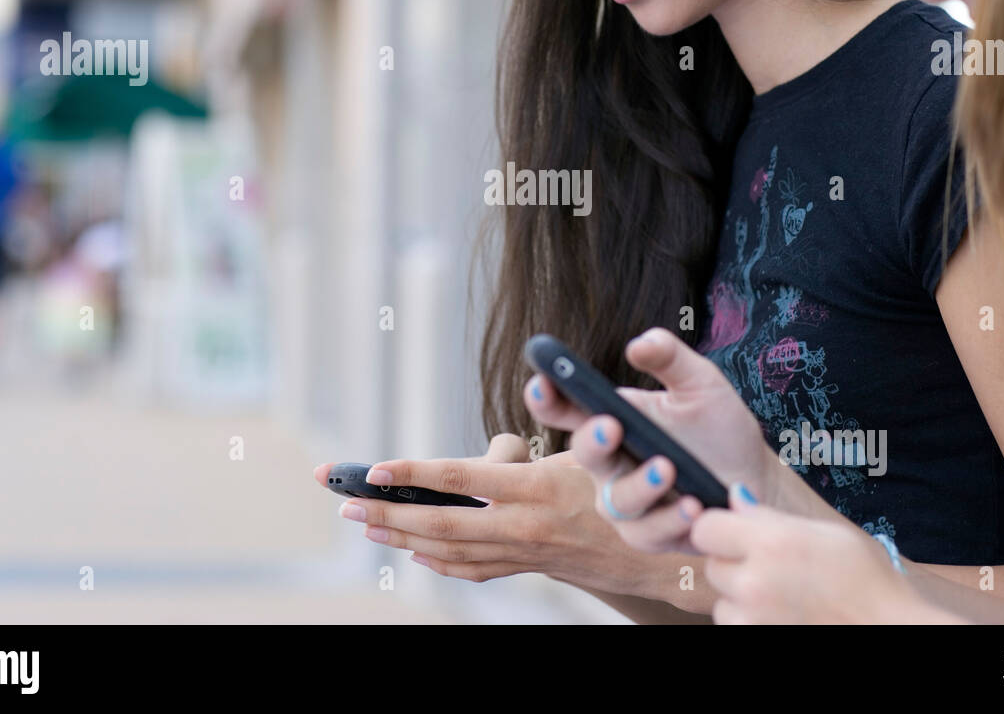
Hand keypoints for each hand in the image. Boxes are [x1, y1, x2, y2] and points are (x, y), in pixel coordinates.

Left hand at [313, 435, 659, 595]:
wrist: (658, 552)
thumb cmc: (626, 485)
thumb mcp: (591, 446)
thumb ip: (543, 434)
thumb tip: (495, 444)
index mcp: (537, 489)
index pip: (460, 478)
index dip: (413, 474)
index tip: (375, 468)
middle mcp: (524, 528)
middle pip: (440, 523)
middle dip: (387, 514)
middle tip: (346, 504)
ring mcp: (522, 553)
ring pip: (448, 550)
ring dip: (401, 537)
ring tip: (365, 524)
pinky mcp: (525, 567)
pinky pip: (469, 568)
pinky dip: (435, 560)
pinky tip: (413, 551)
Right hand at [526, 327, 778, 553]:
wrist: (754, 476)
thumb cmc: (718, 428)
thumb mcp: (699, 384)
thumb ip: (670, 358)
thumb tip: (639, 344)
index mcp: (610, 420)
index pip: (565, 409)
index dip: (546, 398)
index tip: (543, 383)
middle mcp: (609, 464)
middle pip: (585, 455)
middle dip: (592, 440)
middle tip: (611, 425)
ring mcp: (627, 503)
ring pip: (616, 501)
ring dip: (639, 485)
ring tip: (667, 467)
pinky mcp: (652, 535)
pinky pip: (651, 533)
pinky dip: (670, 519)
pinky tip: (692, 504)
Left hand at [692, 483, 950, 623]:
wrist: (889, 628)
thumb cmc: (866, 580)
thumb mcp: (825, 531)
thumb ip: (770, 517)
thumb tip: (735, 499)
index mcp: (772, 543)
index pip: (705, 527)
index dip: (719, 528)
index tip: (735, 532)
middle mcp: (754, 581)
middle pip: (711, 564)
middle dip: (733, 563)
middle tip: (770, 566)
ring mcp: (752, 618)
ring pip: (720, 600)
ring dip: (739, 597)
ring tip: (780, 595)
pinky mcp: (753, 639)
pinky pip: (733, 625)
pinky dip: (748, 620)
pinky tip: (779, 615)